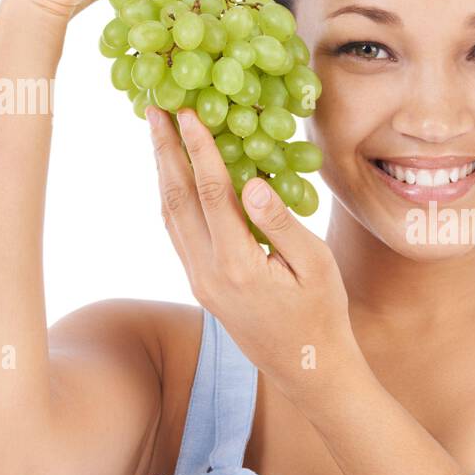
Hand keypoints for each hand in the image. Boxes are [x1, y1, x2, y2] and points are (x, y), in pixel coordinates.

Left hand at [147, 106, 360, 399]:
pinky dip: (171, 196)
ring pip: (170, 216)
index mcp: (238, 265)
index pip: (210, 194)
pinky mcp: (200, 284)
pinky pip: (177, 232)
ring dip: (162, 170)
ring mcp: (199, 280)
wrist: (306, 367)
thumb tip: (249, 182)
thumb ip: (280, 223)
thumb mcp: (316, 265)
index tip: (185, 112)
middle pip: (176, 199)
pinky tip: (173, 176)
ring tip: (157, 132)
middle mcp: (207, 273)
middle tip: (151, 107)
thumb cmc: (322, 313)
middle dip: (163, 149)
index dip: (197, 149)